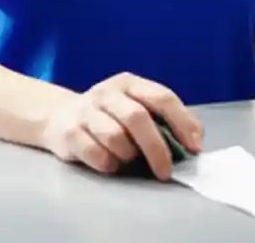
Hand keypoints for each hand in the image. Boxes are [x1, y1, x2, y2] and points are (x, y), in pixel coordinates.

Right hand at [39, 72, 203, 180]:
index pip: (161, 97)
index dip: (182, 123)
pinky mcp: (68, 131)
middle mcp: (107, 93)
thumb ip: (164, 120)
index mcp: (129, 83)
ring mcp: (85, 110)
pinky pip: (95, 154)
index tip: (194, 147)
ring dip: (128, 155)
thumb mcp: (137, 107)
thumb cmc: (111, 116)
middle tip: (165, 171)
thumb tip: (194, 142)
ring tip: (127, 158)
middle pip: (137, 118)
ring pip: (115, 137)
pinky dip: (108, 164)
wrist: (60, 116)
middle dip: (156, 148)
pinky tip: (109, 162)